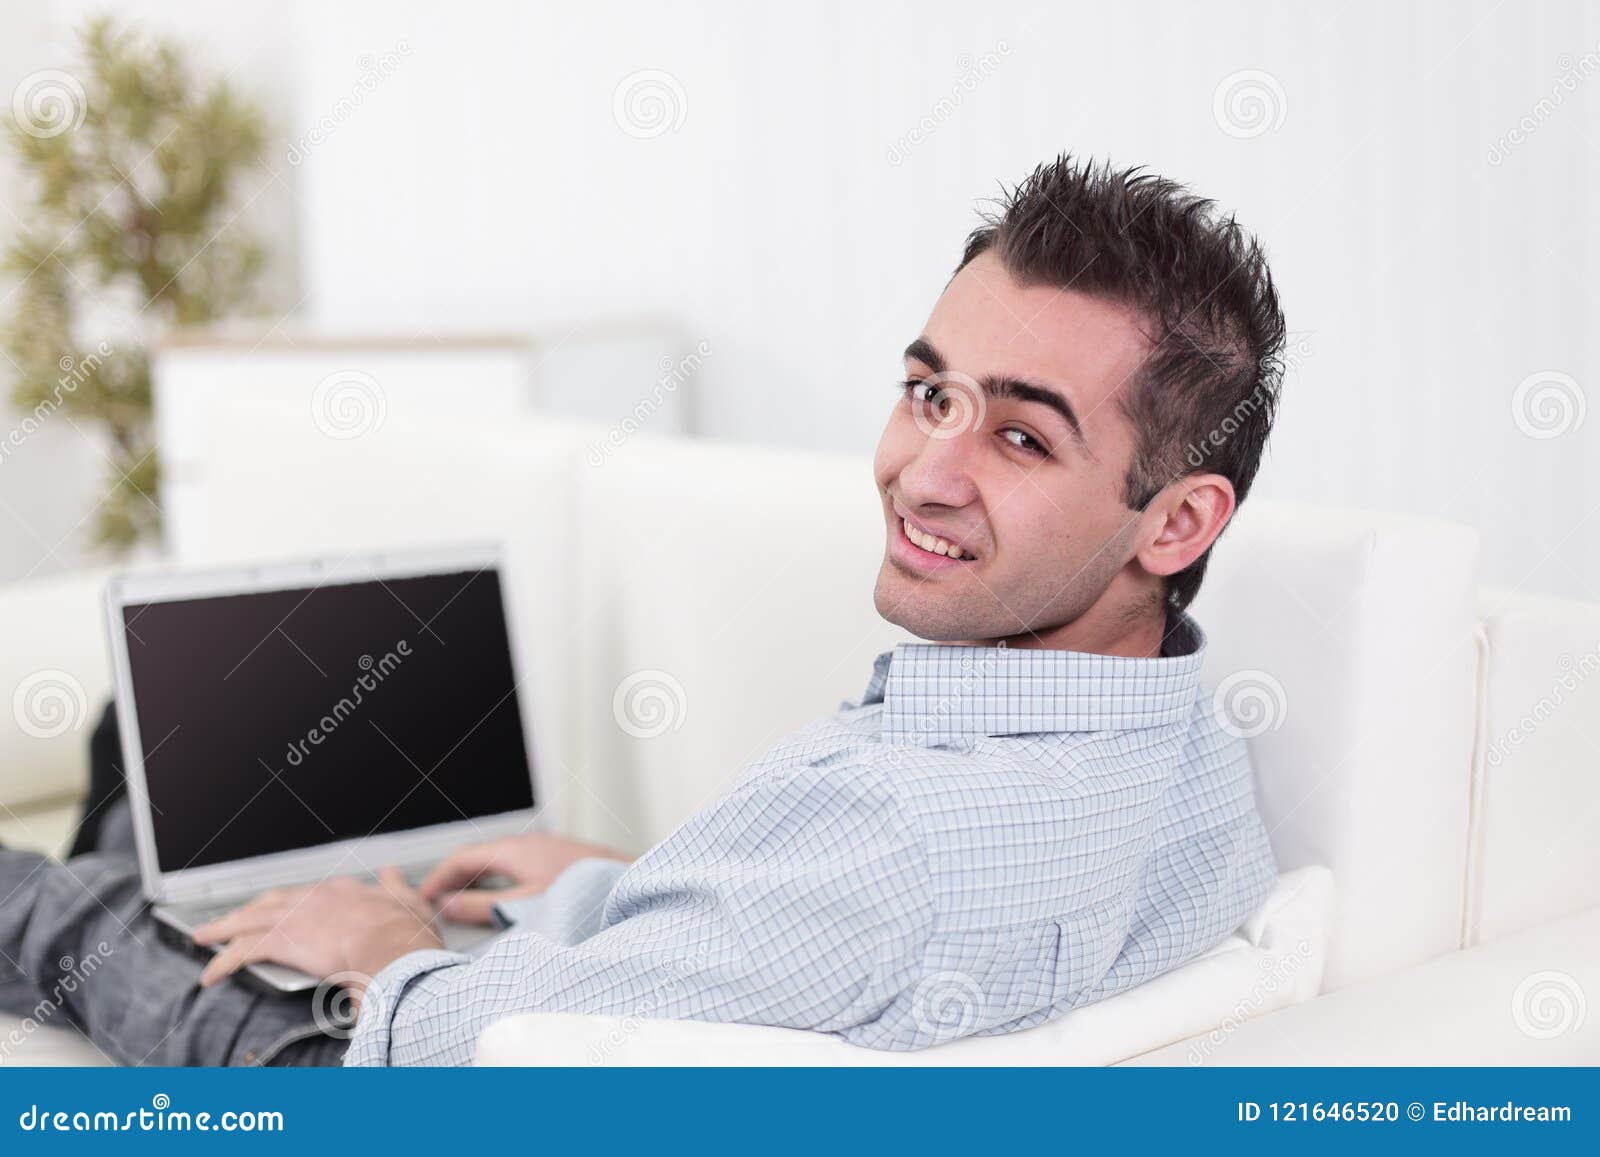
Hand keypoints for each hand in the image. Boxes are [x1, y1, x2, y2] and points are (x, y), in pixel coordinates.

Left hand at [193, 867, 442, 996]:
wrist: (393, 948)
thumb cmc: (406, 935)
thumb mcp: (409, 902)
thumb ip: (396, 887)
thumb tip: (392, 873)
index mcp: (345, 891)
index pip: (310, 895)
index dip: (293, 903)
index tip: (285, 910)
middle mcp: (315, 897)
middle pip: (272, 902)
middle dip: (250, 911)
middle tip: (234, 920)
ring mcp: (296, 916)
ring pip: (250, 920)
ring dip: (225, 929)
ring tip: (206, 937)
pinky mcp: (282, 940)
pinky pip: (242, 950)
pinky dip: (224, 961)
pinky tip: (212, 973)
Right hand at [419, 832, 628, 923]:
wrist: (628, 882)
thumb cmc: (581, 894)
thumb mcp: (524, 906)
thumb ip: (483, 907)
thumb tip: (448, 906)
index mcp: (513, 849)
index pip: (462, 857)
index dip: (438, 878)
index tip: (422, 898)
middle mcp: (528, 843)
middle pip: (479, 858)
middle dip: (455, 879)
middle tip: (437, 903)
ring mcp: (545, 849)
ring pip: (499, 862)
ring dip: (477, 881)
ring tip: (464, 904)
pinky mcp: (559, 859)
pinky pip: (517, 866)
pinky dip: (499, 881)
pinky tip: (504, 900)